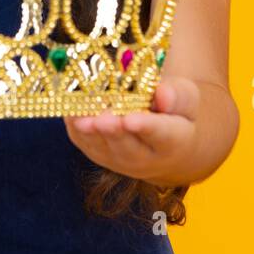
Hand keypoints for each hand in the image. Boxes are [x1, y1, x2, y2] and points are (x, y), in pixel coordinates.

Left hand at [63, 77, 198, 183]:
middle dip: (112, 132)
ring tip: (80, 118)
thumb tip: (163, 94)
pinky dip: (75, 127)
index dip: (144, 127)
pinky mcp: (98, 155)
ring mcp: (118, 160)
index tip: (132, 120)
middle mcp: (145, 158)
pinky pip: (83, 142)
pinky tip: (68, 110)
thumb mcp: (186, 99)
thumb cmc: (176, 113)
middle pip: (127, 147)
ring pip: (102, 148)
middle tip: (102, 119)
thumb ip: (177, 96)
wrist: (163, 142)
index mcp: (172, 142)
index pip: (159, 135)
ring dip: (89, 132)